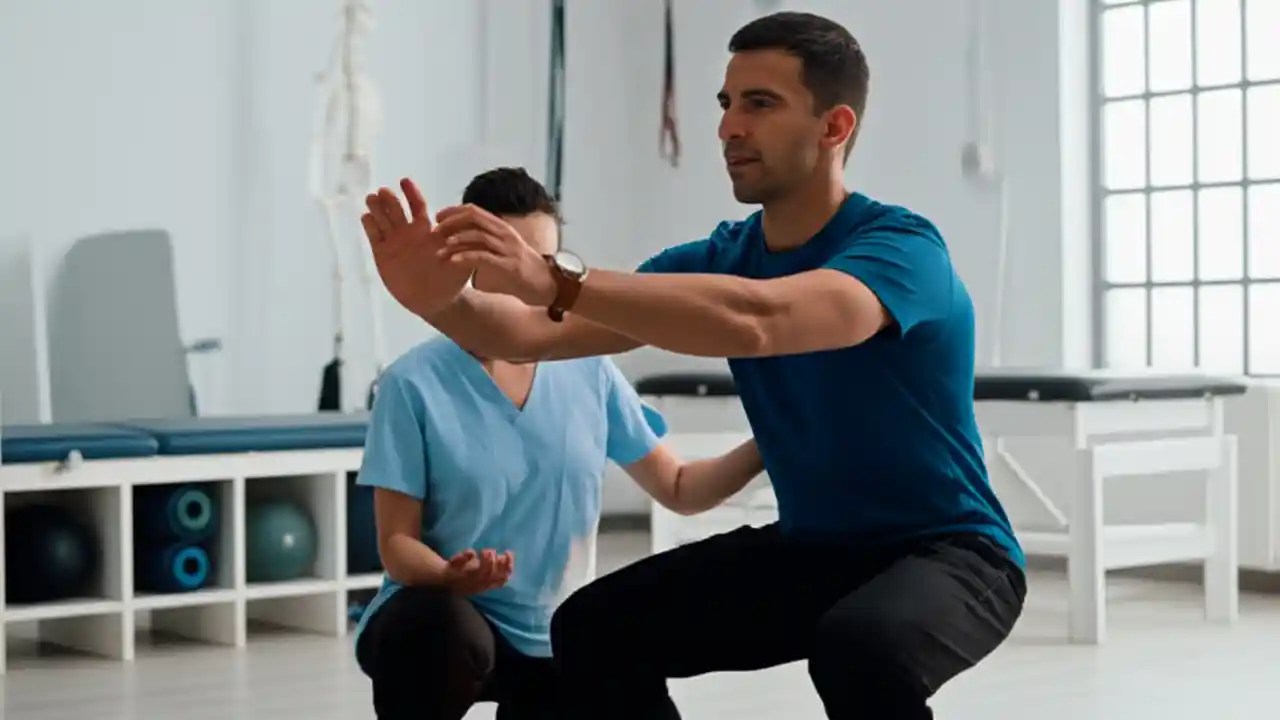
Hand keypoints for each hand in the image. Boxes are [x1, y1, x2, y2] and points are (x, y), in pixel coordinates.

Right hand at [361, 179, 475, 318]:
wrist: (435, 301)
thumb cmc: (451, 280)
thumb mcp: (462, 264)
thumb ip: (465, 251)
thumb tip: (472, 237)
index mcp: (426, 230)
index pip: (417, 206)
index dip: (411, 193)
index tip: (405, 180)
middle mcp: (408, 232)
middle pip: (396, 209)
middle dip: (389, 199)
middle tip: (384, 191)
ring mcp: (394, 242)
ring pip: (382, 219)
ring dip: (377, 208)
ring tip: (372, 198)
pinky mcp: (382, 253)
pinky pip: (374, 236)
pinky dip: (370, 226)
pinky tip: (367, 217)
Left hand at [433, 204, 556, 306]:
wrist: (549, 287)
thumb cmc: (525, 272)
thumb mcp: (506, 252)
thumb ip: (489, 244)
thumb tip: (466, 241)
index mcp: (503, 229)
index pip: (475, 211)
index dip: (454, 211)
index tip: (438, 217)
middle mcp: (506, 234)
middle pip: (474, 217)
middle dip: (451, 221)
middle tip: (435, 231)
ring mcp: (508, 249)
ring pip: (477, 235)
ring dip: (456, 240)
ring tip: (440, 248)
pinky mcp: (509, 265)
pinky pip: (484, 256)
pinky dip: (466, 257)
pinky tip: (453, 261)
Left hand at [442, 548, 513, 595]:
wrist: (442, 577)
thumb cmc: (465, 573)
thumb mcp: (481, 570)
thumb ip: (493, 564)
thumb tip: (504, 557)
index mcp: (485, 585)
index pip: (501, 579)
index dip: (508, 566)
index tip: (508, 552)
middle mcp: (476, 585)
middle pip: (491, 577)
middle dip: (495, 563)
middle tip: (491, 551)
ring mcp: (464, 581)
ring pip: (479, 574)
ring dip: (485, 561)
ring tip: (485, 551)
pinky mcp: (452, 575)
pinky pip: (461, 566)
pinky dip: (467, 556)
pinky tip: (470, 552)